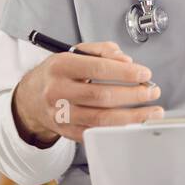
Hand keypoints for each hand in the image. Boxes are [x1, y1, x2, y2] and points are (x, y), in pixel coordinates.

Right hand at [12, 41, 162, 145]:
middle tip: (153, 91)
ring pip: (101, 119)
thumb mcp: (76, 52)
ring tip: (153, 111)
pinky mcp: (66, 131)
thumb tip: (126, 61)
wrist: (31, 97)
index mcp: (61, 67)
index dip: (125, 73)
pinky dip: (118, 129)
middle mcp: (58, 91)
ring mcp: (61, 114)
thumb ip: (103, 51)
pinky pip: (96, 133)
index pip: (97, 69)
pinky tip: (134, 123)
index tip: (145, 74)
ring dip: (132, 116)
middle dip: (133, 95)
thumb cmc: (59, 72)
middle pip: (101, 96)